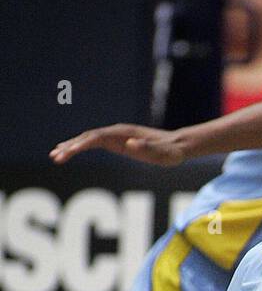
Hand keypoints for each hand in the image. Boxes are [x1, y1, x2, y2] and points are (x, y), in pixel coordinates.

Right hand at [50, 124, 190, 166]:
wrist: (178, 146)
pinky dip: (81, 147)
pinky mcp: (117, 143)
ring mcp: (116, 136)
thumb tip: (130, 143)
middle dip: (71, 146)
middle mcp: (117, 132)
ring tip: (55, 156)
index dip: (81, 145)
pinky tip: (71, 153)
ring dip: (72, 146)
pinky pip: (95, 144)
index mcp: (124, 134)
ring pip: (88, 139)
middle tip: (55, 157)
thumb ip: (146, 147)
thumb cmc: (170, 152)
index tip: (68, 153)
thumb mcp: (161, 153)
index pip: (96, 138)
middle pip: (88, 137)